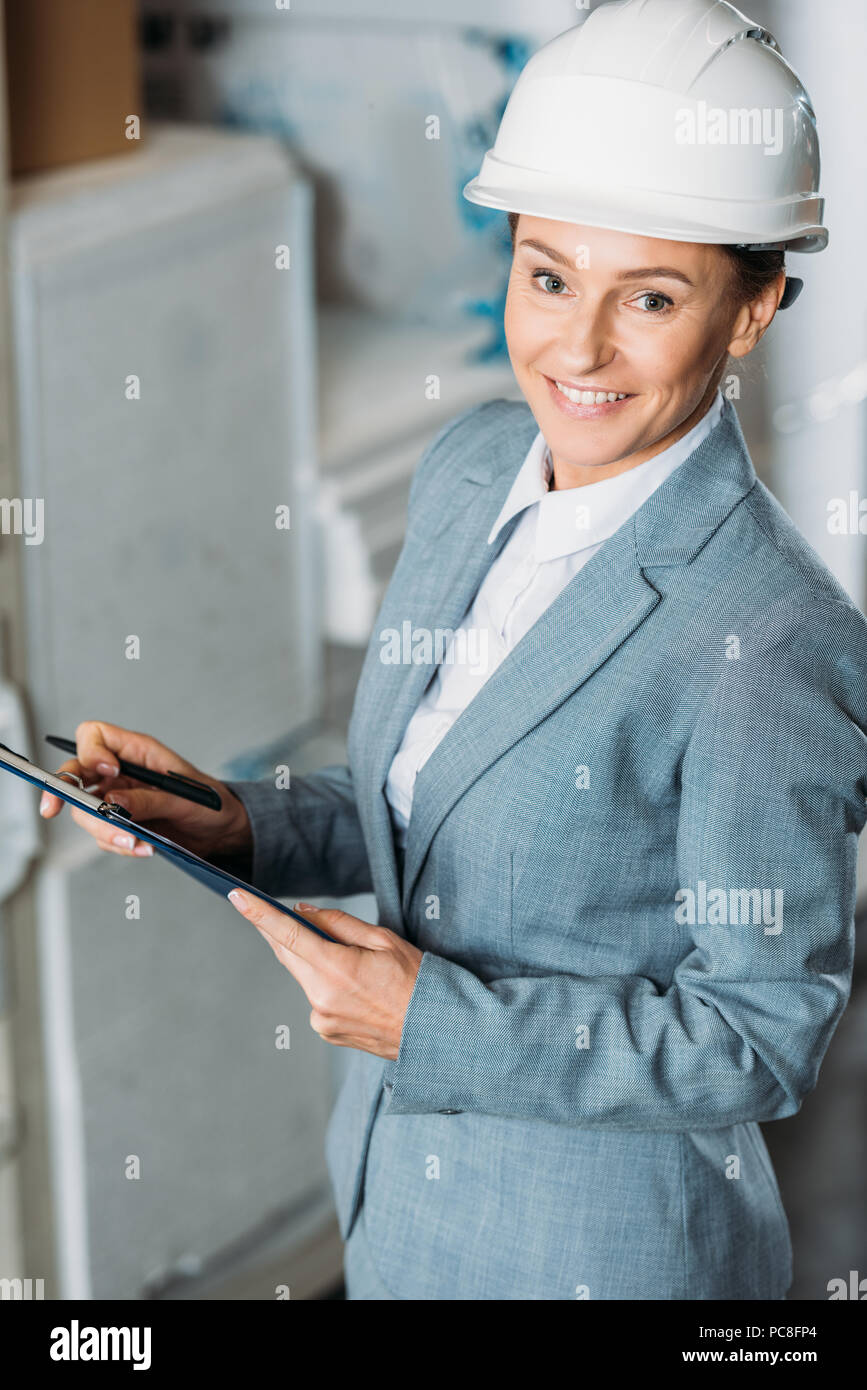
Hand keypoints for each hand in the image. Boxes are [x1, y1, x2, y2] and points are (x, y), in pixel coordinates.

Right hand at [39, 719, 250, 861]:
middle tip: (54, 809)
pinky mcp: (120, 824)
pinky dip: (119, 844)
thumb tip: (112, 804)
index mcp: (136, 751)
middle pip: (76, 774)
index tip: (105, 772)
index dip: (90, 751)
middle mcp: (121, 772)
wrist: (223, 833)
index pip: (94, 735)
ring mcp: (117, 799)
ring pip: (85, 810)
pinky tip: (144, 848)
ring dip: (104, 830)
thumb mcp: (184, 798)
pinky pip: (103, 834)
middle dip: (65, 793)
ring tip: (135, 843)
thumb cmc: (210, 804)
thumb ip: (148, 799)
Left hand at [227, 892, 422, 1060]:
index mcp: (337, 970)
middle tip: (275, 910)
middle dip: (280, 931)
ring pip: (302, 975)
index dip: (258, 913)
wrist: (435, 1033)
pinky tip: (355, 986)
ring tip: (352, 960)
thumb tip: (303, 912)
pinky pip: (314, 996)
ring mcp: (321, 1019)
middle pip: (287, 953)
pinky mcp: (325, 1031)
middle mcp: (321, 998)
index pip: (287, 934)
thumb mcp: (384, 939)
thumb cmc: (417, 982)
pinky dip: (324, 982)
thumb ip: (338, 923)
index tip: (236, 896)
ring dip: (312, 959)